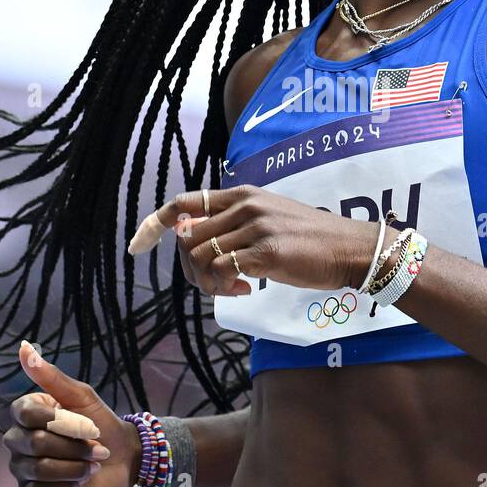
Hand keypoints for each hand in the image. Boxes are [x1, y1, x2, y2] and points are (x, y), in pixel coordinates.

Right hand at [2, 341, 141, 486]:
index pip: (24, 412)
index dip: (60, 421)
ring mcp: (21, 467)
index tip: (90, 424)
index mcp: (27, 412)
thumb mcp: (82, 396)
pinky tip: (81, 478)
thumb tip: (23, 346)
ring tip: (94, 462)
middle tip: (98, 446)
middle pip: (34, 442)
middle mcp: (17, 439)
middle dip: (74, 446)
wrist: (123, 459)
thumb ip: (52, 376)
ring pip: (38, 468)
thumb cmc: (102, 423)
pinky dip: (68, 484)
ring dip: (76, 465)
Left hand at [126, 184, 371, 295]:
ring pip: (198, 257)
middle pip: (186, 238)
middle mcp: (244, 205)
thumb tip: (193, 242)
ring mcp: (255, 226)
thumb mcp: (267, 221)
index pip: (181, 203)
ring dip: (207, 283)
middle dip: (189, 269)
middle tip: (213, 285)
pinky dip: (224, 288)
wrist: (349, 248)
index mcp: (240, 195)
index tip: (137, 246)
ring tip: (231, 289)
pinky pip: (221, 271)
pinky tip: (245, 291)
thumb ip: (233, 226)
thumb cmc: (310, 241)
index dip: (153, 225)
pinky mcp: (266, 251)